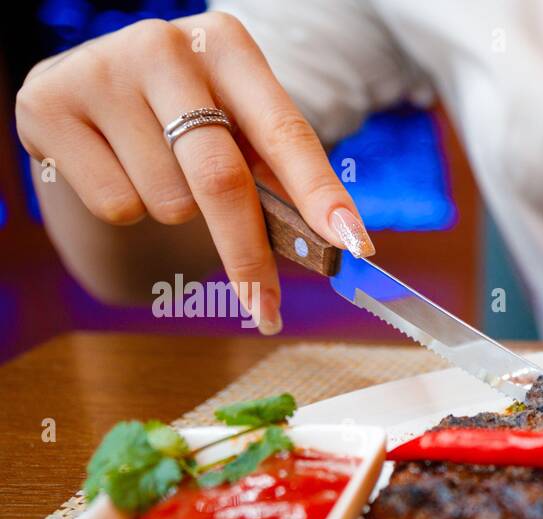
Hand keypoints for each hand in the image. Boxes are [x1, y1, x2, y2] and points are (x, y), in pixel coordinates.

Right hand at [14, 12, 371, 333]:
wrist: (90, 90)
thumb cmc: (186, 115)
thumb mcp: (238, 126)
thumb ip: (280, 176)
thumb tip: (335, 244)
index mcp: (227, 46)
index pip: (286, 133)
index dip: (320, 194)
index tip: (353, 245)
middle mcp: (164, 47)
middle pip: (221, 180)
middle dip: (249, 255)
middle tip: (268, 307)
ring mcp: (100, 71)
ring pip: (167, 201)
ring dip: (175, 214)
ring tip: (156, 171)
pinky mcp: (49, 106)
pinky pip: (117, 205)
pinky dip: (127, 209)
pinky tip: (115, 167)